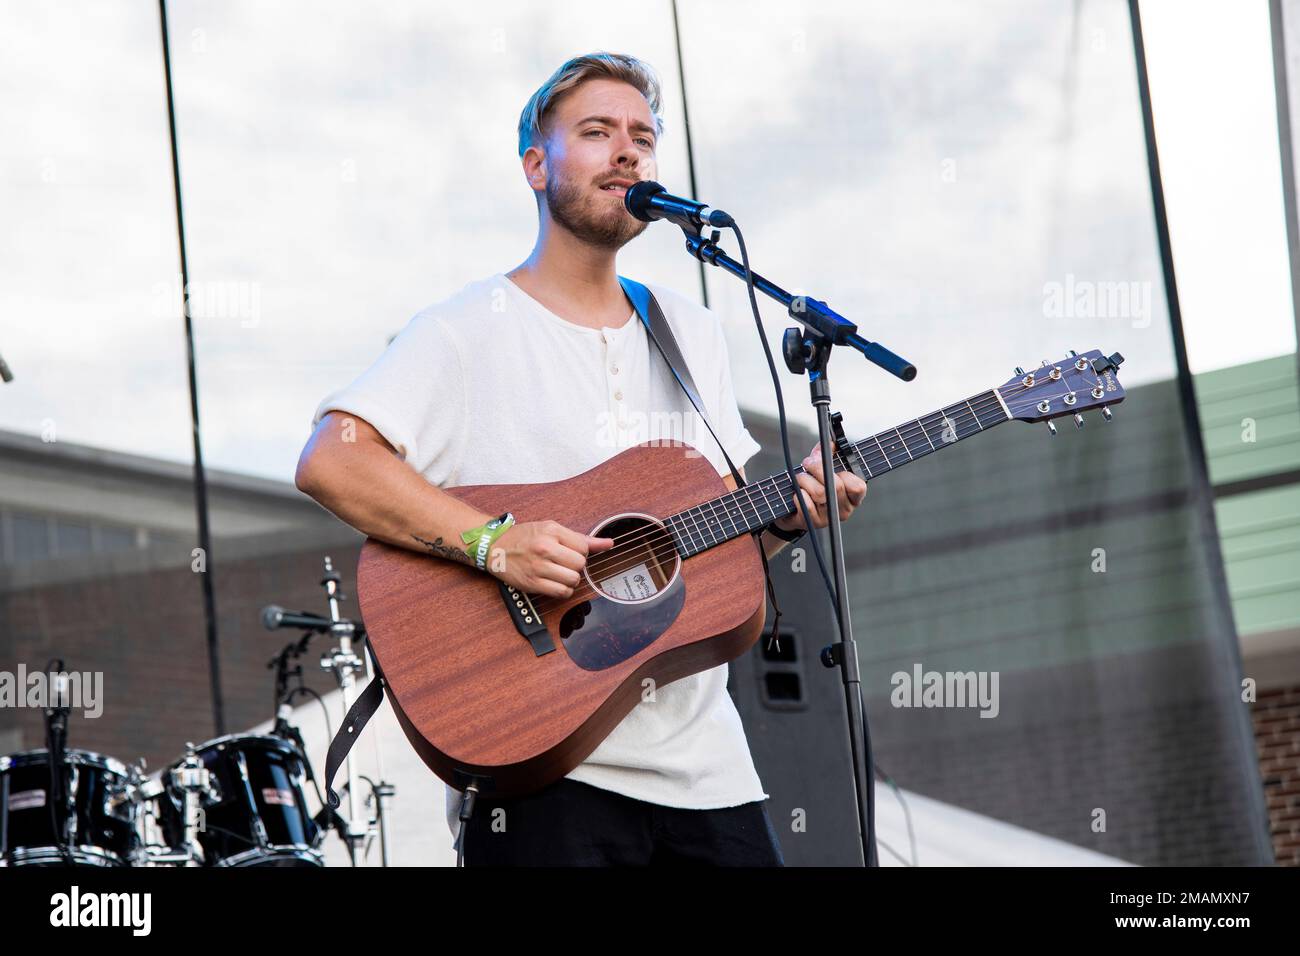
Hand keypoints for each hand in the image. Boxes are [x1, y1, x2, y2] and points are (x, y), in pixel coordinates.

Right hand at [486, 520, 613, 598]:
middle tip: (564, 563)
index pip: (584, 547)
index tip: (570, 552)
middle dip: (576, 566)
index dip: (581, 552)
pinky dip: (563, 590)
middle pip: (580, 564)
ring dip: (571, 579)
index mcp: (551, 531)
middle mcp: (545, 548)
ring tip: (560, 573)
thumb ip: (580, 538)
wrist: (495, 547)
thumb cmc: (524, 537)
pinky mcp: (532, 583)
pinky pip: (561, 593)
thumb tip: (608, 543)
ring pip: (573, 580)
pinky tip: (556, 583)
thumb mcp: (550, 528)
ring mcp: (538, 567)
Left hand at [773, 442, 867, 532]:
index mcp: (853, 497)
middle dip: (818, 469)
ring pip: (819, 493)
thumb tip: (829, 443)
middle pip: (836, 486)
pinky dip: (799, 494)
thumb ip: (824, 455)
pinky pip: (807, 504)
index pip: (858, 486)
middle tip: (807, 463)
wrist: (793, 511)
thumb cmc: (812, 487)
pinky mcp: (814, 523)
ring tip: (800, 478)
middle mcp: (844, 510)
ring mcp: (830, 518)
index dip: (845, 474)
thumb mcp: (820, 470)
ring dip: (805, 480)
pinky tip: (797, 492)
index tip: (830, 465)